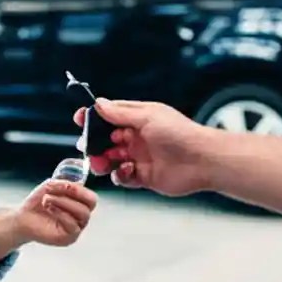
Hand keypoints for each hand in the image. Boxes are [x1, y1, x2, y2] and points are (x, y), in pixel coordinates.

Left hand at [11, 179, 98, 246]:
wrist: (24, 218)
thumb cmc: (38, 203)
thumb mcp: (49, 187)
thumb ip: (62, 184)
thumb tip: (73, 184)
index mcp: (79, 204)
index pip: (91, 199)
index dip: (81, 190)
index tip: (66, 185)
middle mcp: (80, 217)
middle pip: (89, 206)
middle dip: (73, 194)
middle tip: (56, 190)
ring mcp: (76, 229)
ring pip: (82, 214)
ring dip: (64, 202)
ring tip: (47, 199)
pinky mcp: (69, 238)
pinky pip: (73, 226)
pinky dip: (61, 214)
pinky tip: (50, 209)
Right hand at [74, 98, 211, 196]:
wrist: (202, 160)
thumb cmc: (179, 133)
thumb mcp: (147, 116)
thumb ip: (120, 113)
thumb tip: (98, 104)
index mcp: (138, 119)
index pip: (109, 116)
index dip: (93, 118)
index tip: (79, 120)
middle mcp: (137, 137)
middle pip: (106, 140)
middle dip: (94, 144)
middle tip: (87, 147)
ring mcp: (140, 157)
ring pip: (111, 160)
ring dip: (103, 161)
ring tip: (102, 162)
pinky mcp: (144, 176)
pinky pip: (123, 177)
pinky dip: (120, 175)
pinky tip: (128, 171)